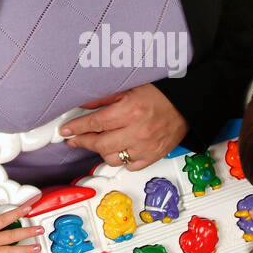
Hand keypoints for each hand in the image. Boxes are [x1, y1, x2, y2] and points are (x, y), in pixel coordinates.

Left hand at [59, 84, 187, 168]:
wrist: (187, 105)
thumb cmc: (161, 94)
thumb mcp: (131, 88)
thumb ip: (106, 97)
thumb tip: (84, 105)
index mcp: (130, 111)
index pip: (95, 123)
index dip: (76, 128)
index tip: (66, 131)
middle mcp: (137, 131)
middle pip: (100, 144)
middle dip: (83, 141)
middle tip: (75, 139)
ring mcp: (145, 146)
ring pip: (112, 158)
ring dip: (101, 151)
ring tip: (98, 143)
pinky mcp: (153, 156)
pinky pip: (129, 165)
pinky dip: (121, 159)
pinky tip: (118, 150)